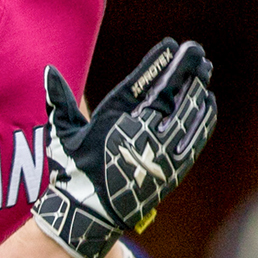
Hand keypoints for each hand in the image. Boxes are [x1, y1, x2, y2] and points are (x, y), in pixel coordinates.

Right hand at [32, 39, 216, 257]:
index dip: (159, 62)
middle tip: (196, 51)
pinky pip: (195, 136)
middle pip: (172, 92)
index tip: (172, 45)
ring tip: (205, 69)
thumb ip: (60, 100)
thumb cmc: (75, 169)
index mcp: (115, 117)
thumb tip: (49, 72)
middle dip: (186, 69)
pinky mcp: (175, 166)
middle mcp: (141, 131)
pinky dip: (204, 117)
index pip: (143, 82)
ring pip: (187, 111)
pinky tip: (209, 101)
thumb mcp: (64, 132)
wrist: (92, 212)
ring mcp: (162, 149)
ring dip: (198, 87)